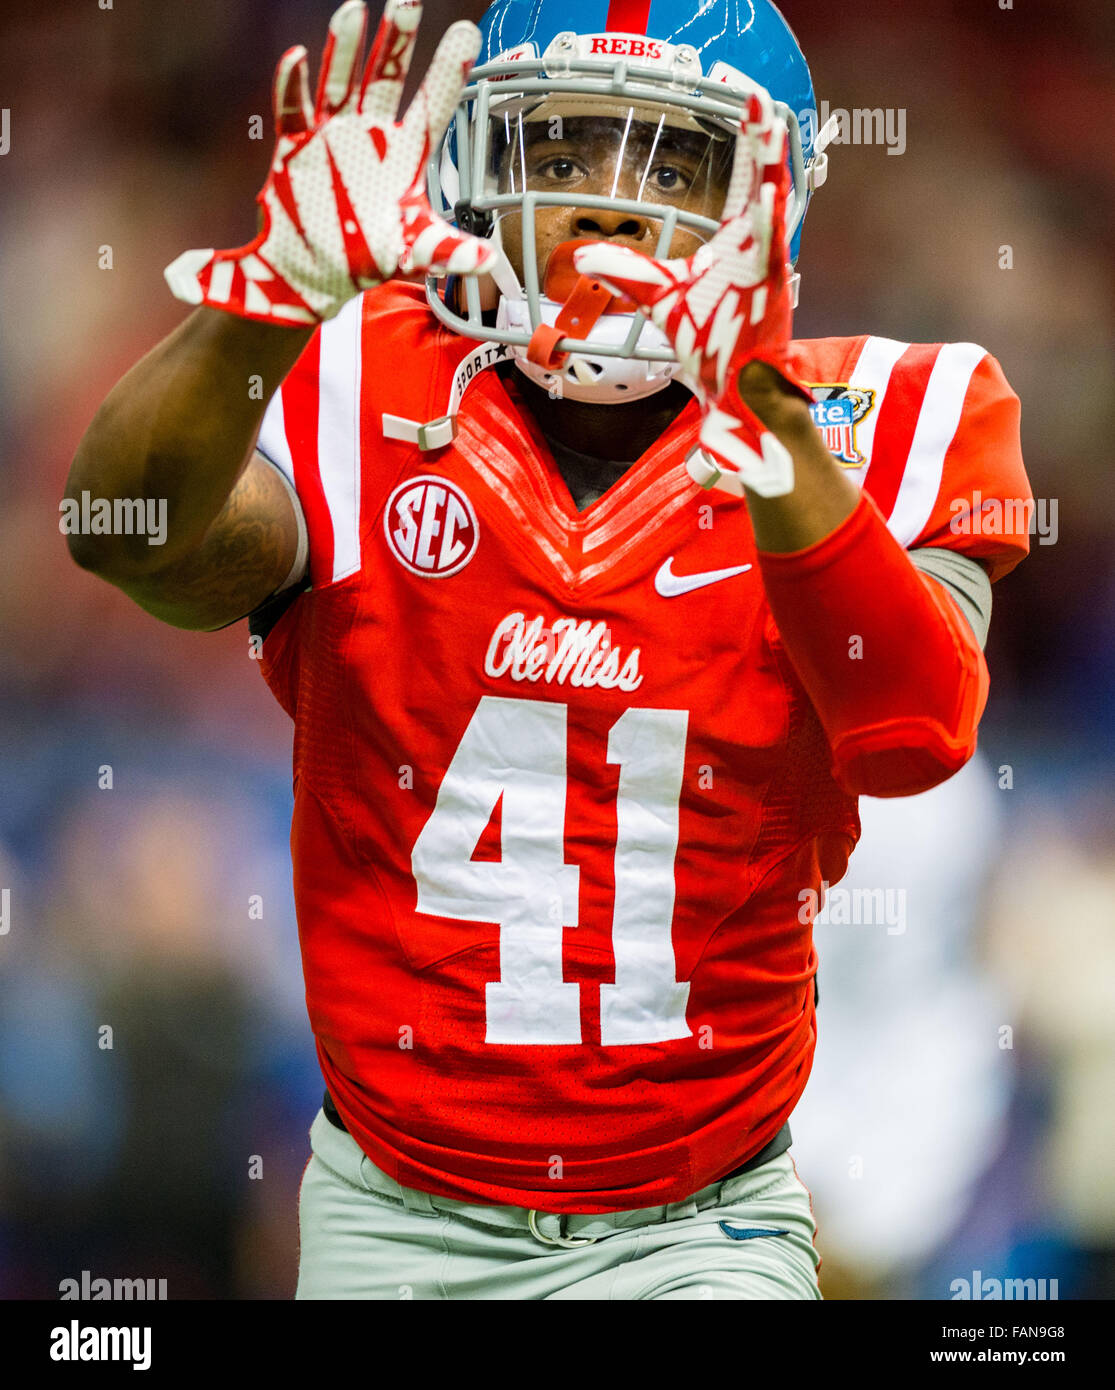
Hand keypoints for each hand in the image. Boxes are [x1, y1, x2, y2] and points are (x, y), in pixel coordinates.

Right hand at [165, 0, 495, 325]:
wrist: (317, 273)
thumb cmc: (370, 259)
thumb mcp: (414, 254)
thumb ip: (447, 252)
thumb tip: (487, 262)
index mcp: (406, 156)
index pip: (432, 106)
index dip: (447, 71)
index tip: (466, 32)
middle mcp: (372, 136)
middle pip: (387, 80)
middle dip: (397, 43)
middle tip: (407, 0)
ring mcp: (333, 136)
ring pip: (342, 83)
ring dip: (347, 50)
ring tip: (354, 10)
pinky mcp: (297, 147)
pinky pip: (294, 109)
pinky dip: (293, 85)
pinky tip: (298, 58)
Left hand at [574, 85, 811, 496]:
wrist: (737, 394)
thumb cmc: (713, 345)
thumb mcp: (661, 300)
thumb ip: (628, 272)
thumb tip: (585, 254)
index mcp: (739, 243)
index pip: (745, 180)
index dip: (748, 140)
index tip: (746, 97)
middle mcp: (756, 249)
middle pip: (764, 182)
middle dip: (764, 140)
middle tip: (759, 96)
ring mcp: (767, 271)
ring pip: (772, 211)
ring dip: (772, 172)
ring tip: (770, 131)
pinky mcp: (772, 297)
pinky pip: (771, 256)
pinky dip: (768, 227)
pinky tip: (769, 198)